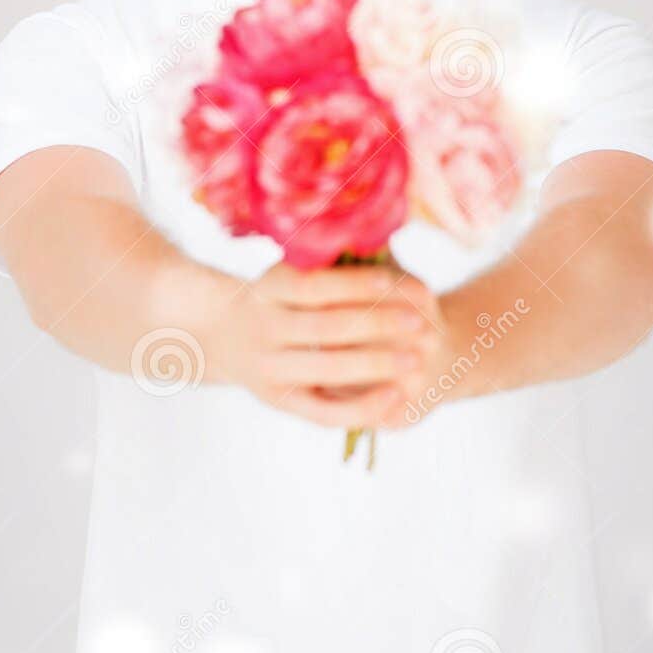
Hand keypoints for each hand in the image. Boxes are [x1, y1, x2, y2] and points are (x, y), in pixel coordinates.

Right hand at [198, 257, 442, 428]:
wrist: (231, 338)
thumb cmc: (287, 297)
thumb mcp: (296, 271)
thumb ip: (333, 258)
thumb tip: (377, 240)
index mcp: (268, 287)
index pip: (312, 285)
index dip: (353, 284)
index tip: (391, 281)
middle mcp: (262, 328)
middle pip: (324, 327)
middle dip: (377, 324)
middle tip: (421, 321)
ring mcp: (269, 369)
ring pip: (328, 368)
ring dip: (376, 363)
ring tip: (416, 357)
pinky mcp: (282, 403)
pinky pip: (326, 413)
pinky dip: (364, 406)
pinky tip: (396, 394)